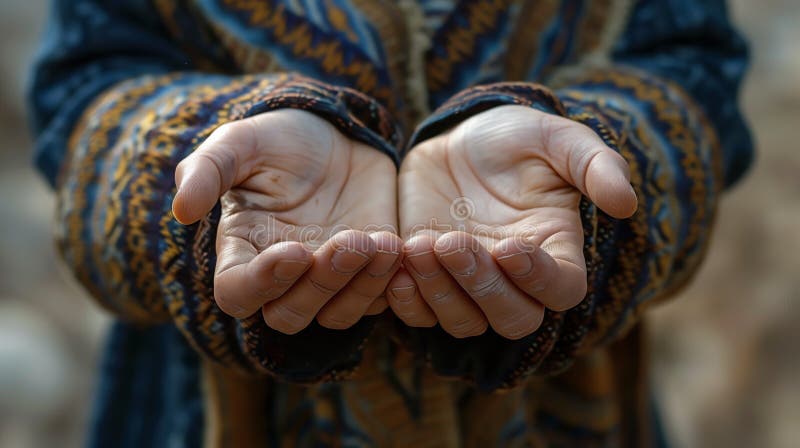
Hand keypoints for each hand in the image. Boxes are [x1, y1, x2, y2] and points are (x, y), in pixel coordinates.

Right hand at [172, 109, 400, 333]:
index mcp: (242, 252)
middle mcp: (282, 279)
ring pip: (337, 315)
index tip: (295, 251)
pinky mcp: (367, 277)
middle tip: (352, 241)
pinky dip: (390, 281)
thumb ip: (208, 170)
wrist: (338, 136)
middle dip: (322, 284)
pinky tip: (399, 246)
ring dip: (361, 286)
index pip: (237, 294)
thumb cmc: (281, 139)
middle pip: (289, 316)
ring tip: (383, 242)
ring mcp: (326, 282)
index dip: (263, 283)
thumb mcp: (242, 141)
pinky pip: (379, 300)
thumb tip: (181, 210)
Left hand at [388, 105, 636, 338]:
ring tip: (419, 246)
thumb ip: (595, 164)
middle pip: (514, 319)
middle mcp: (515, 280)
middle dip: (483, 287)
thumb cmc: (515, 138)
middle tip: (453, 243)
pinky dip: (407, 299)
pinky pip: (420, 314)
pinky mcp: (430, 283)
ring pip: (464, 322)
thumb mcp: (556, 138)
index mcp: (556, 250)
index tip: (510, 247)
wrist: (457, 140)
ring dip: (440, 292)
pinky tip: (397, 264)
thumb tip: (627, 204)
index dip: (539, 279)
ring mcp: (470, 286)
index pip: (562, 290)